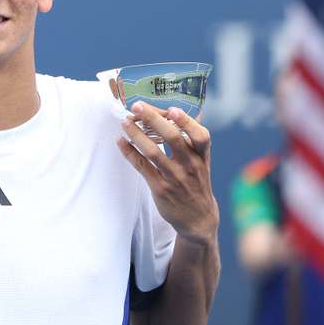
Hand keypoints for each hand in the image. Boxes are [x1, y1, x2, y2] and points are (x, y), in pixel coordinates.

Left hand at [116, 102, 218, 245]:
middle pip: (173, 138)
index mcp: (202, 157)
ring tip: (125, 122)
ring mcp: (175, 178)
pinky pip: (142, 167)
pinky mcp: (160, 188)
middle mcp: (190, 166)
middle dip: (153, 119)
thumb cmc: (196, 183)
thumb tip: (168, 114)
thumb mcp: (202, 163)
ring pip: (153, 151)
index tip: (172, 110)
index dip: (187, 122)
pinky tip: (121, 142)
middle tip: (137, 106)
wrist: (198, 218)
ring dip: (136, 134)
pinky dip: (130, 153)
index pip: (200, 136)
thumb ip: (190, 142)